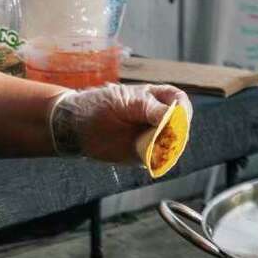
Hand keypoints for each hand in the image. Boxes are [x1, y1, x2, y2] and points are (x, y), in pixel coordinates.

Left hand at [50, 82, 190, 163]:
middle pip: (182, 125)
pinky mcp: (144, 155)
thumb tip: (173, 117)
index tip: (175, 117)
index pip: (180, 102)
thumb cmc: (100, 105)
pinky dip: (158, 159)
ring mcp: (153, 137)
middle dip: (177, 132)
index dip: (182, 109)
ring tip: (152, 144)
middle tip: (164, 134)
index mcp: (157, 98)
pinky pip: (159, 159)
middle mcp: (159, 118)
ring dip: (169, 146)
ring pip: (174, 144)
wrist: (75, 126)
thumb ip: (149, 108)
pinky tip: (148, 155)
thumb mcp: (125, 100)